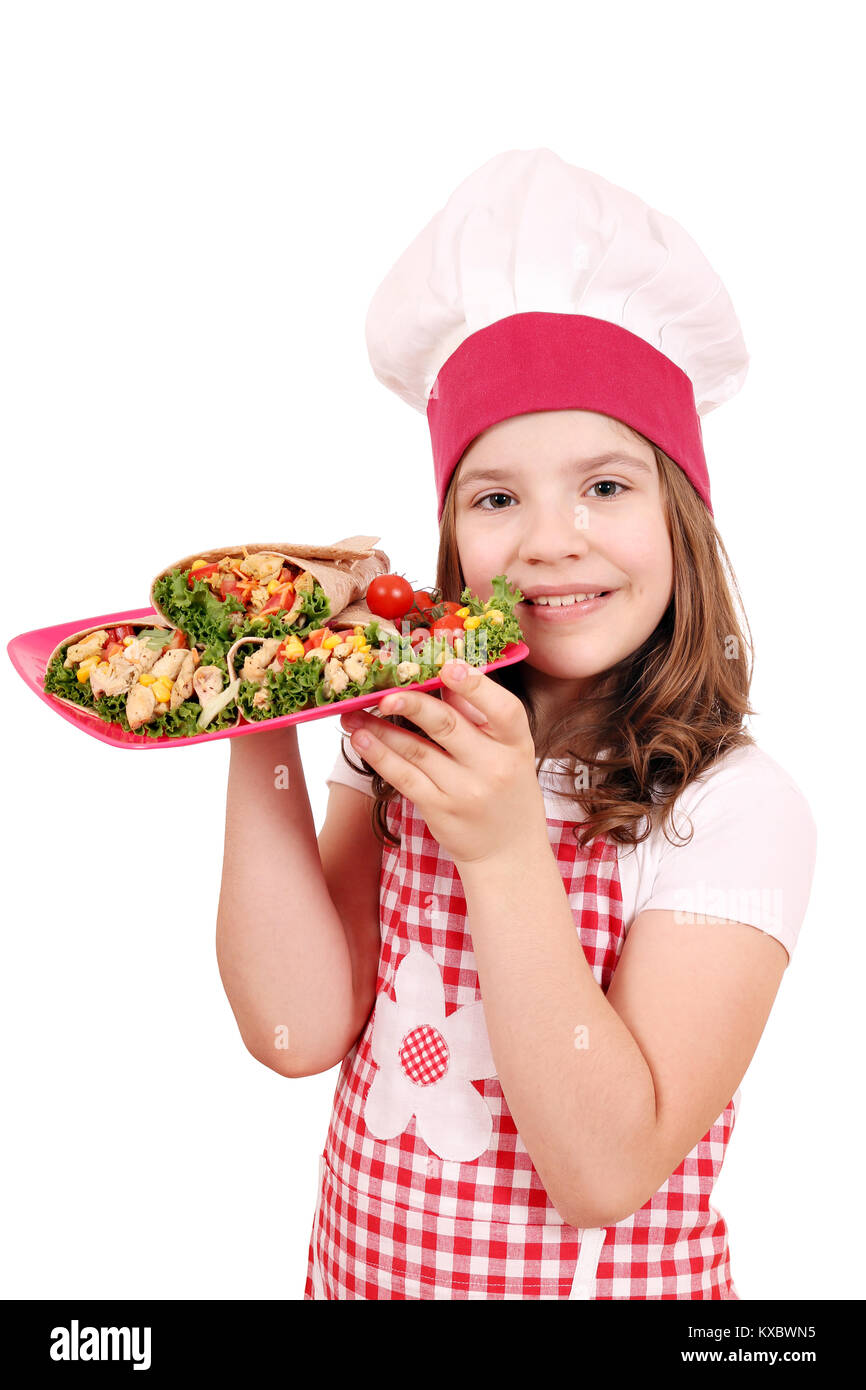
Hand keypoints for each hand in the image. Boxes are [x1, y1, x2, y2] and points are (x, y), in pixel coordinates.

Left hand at [340, 659, 547, 867]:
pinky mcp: (440, 809)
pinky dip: (379, 756)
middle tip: (383, 691)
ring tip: (353, 713)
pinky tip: (360, 739)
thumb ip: (480, 717)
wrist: (508, 852)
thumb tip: (444, 676)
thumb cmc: (507, 791)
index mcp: (516, 743)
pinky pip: (403, 777)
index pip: (503, 709)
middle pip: (447, 725)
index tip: (447, 667)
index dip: (475, 685)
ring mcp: (466, 790)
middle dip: (410, 703)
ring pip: (416, 750)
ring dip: (380, 728)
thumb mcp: (508, 752)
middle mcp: (494, 766)